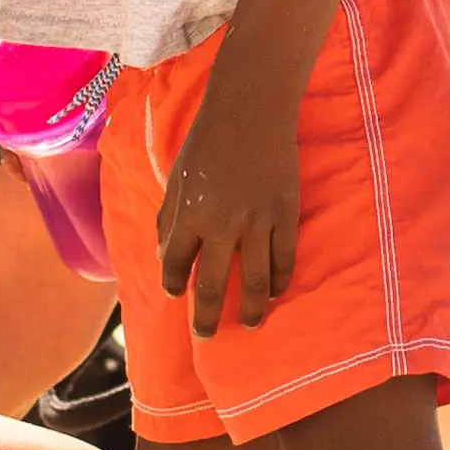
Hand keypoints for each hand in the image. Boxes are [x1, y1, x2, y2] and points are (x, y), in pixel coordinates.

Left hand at [153, 92, 300, 334]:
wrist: (251, 112)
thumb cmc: (207, 140)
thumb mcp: (177, 177)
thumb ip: (169, 217)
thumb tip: (164, 254)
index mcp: (189, 215)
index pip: (175, 264)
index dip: (172, 283)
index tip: (174, 294)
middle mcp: (221, 226)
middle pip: (212, 286)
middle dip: (206, 317)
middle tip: (205, 336)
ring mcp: (257, 223)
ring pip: (255, 282)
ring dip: (251, 309)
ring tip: (249, 325)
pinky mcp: (285, 216)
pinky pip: (284, 260)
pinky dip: (279, 282)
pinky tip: (275, 293)